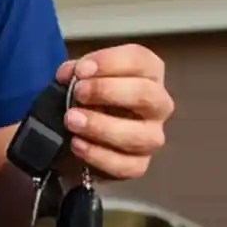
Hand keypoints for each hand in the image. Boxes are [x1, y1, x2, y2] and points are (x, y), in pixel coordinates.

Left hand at [54, 44, 173, 181]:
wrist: (73, 140)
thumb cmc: (86, 102)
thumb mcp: (79, 80)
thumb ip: (75, 72)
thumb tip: (68, 74)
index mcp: (149, 74)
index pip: (141, 61)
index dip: (110, 62)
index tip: (81, 70)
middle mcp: (158, 105)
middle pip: (146, 94)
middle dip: (108, 91)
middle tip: (78, 93)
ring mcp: (151, 137)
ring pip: (138, 135)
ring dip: (101, 126)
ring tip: (72, 120)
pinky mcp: (139, 165)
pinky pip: (124, 165)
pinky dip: (97, 155)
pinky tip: (77, 144)